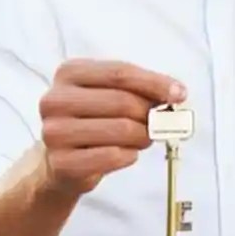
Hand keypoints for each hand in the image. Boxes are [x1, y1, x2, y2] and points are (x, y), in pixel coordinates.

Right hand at [37, 59, 185, 197]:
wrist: (62, 162)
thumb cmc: (94, 121)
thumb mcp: (112, 95)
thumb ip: (141, 89)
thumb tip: (176, 93)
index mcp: (69, 73)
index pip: (120, 73)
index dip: (155, 83)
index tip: (179, 93)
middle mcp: (55, 100)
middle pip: (123, 101)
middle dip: (149, 114)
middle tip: (158, 124)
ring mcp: (55, 132)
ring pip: (122, 129)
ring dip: (143, 136)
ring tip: (141, 139)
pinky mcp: (62, 163)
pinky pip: (113, 156)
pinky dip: (130, 155)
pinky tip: (126, 153)